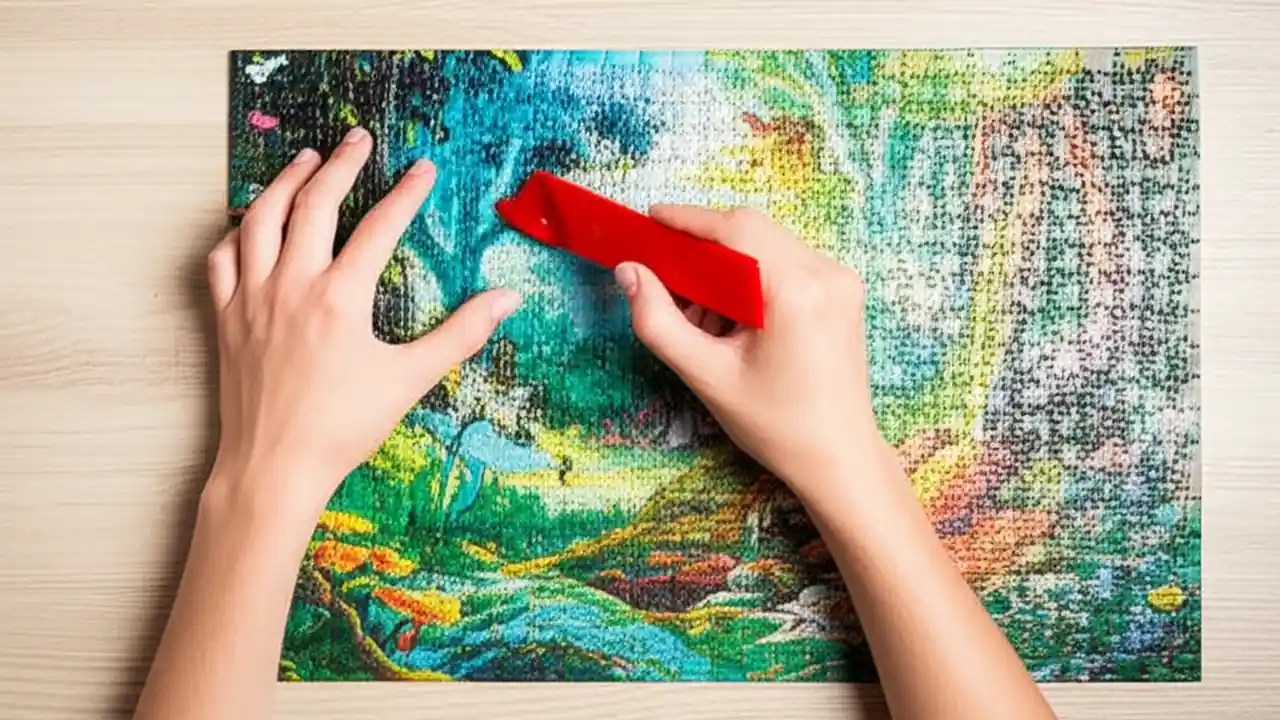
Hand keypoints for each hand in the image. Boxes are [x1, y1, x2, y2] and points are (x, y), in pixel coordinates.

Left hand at [204, 128, 519, 521]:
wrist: (273, 468)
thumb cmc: (343, 428)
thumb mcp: (409, 381)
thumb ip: (461, 335)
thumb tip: (507, 301)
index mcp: (340, 297)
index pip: (380, 227)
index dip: (406, 193)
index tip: (424, 169)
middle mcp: (291, 284)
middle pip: (315, 202)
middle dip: (341, 164)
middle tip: (359, 140)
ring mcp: (252, 298)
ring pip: (261, 218)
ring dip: (284, 182)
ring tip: (305, 159)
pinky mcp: (226, 317)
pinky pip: (222, 258)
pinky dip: (237, 232)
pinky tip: (252, 224)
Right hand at [615, 205, 882, 491]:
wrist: (839, 458)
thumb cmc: (779, 426)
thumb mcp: (707, 376)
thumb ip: (659, 321)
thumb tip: (629, 273)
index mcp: (796, 291)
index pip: (735, 230)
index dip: (688, 220)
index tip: (652, 220)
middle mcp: (826, 274)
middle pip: (752, 232)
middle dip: (704, 250)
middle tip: (666, 277)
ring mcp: (840, 281)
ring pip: (768, 246)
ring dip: (727, 269)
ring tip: (700, 318)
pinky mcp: (843, 292)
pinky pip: (787, 264)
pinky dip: (752, 280)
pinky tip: (731, 322)